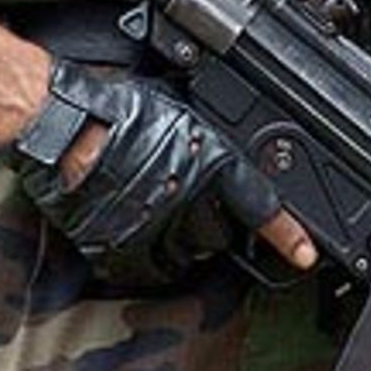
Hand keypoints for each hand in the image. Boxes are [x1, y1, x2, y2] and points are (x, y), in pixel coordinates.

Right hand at [10, 64, 316, 287]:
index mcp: (207, 161)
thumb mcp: (178, 107)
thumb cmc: (114, 105)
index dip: (287, 234)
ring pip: (182, 253)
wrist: (63, 124)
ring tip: (154, 206)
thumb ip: (205, 137)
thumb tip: (220, 147)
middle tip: (184, 196)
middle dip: (209, 220)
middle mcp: (188, 200)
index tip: (307, 254)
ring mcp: (154, 229)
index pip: (259, 204)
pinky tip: (129, 223)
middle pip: (217, 232)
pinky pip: (143, 264)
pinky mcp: (120, 248)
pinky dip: (141, 253)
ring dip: (176, 238)